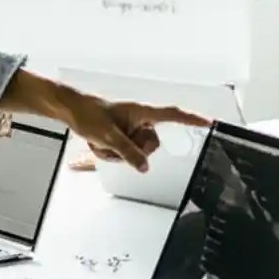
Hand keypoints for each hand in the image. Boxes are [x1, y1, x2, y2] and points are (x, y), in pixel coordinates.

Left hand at [59, 88, 208, 171]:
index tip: (208, 122)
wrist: (70, 111)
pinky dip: (112, 153)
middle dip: (133, 151)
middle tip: (113, 143)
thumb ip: (128, 152)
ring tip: (102, 142)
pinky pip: (126, 154)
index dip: (191, 119)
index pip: (172, 114)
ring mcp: (131, 129)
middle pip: (152, 145)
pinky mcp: (123, 136)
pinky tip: (100, 144)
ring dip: (118, 153)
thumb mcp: (108, 136)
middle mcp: (140, 120)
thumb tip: (145, 168)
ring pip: (137, 153)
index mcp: (142, 112)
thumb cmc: (88, 114)